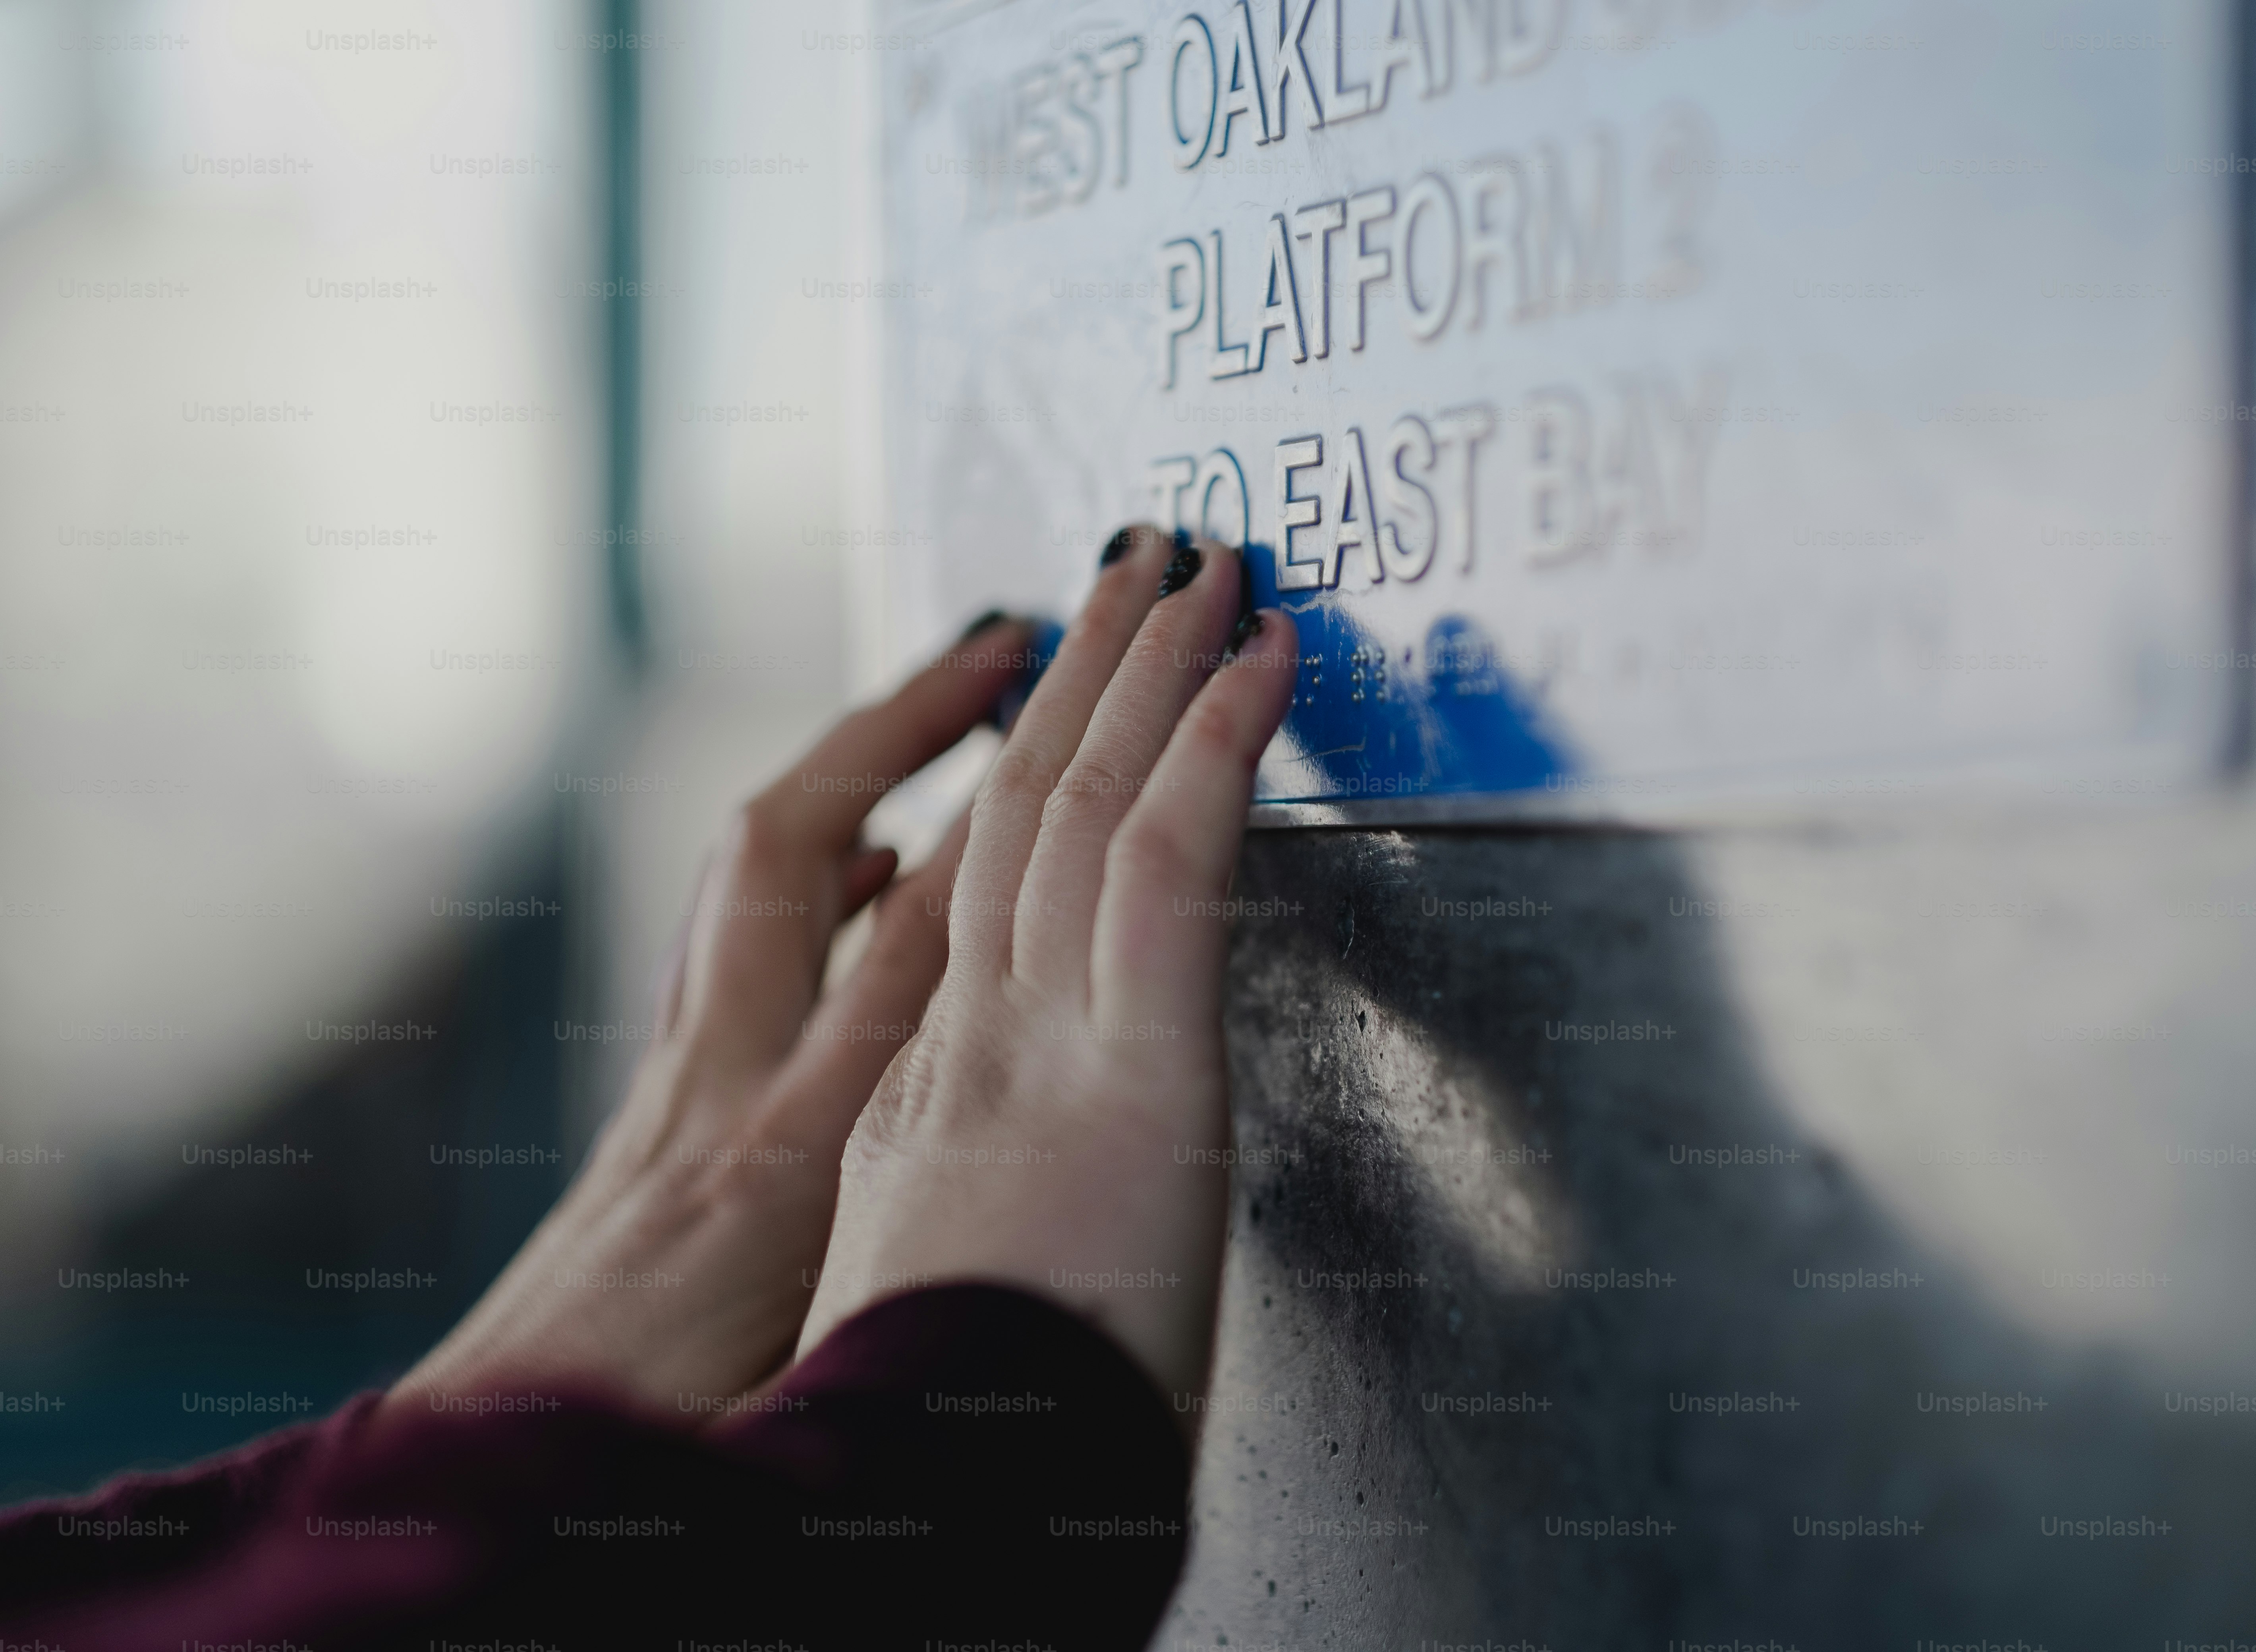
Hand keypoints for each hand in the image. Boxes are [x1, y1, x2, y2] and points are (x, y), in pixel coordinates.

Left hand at [389, 616, 1036, 1418]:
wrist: (492, 1475)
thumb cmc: (656, 1440)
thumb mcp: (819, 1352)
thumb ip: (900, 1250)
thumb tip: (998, 1192)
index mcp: (778, 1163)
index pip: (899, 956)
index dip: (991, 839)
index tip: (1079, 745)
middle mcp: (718, 1089)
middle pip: (794, 854)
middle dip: (892, 729)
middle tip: (991, 649)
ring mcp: (683, 1082)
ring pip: (754, 879)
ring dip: (850, 778)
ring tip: (940, 715)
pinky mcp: (666, 1104)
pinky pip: (743, 943)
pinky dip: (815, 879)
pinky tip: (870, 870)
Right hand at [794, 530, 1296, 1407]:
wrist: (935, 1532)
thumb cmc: (954, 1469)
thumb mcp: (939, 1318)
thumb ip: (959, 1240)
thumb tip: (996, 1240)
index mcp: (922, 1115)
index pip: (974, 909)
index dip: (1017, 792)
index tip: (1055, 712)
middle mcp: (968, 1050)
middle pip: (1018, 822)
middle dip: (1076, 685)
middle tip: (1122, 572)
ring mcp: (1040, 1046)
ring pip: (1085, 806)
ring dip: (1144, 669)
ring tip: (1192, 561)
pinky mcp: (1136, 1069)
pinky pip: (1169, 863)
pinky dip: (1215, 745)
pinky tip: (1256, 655)